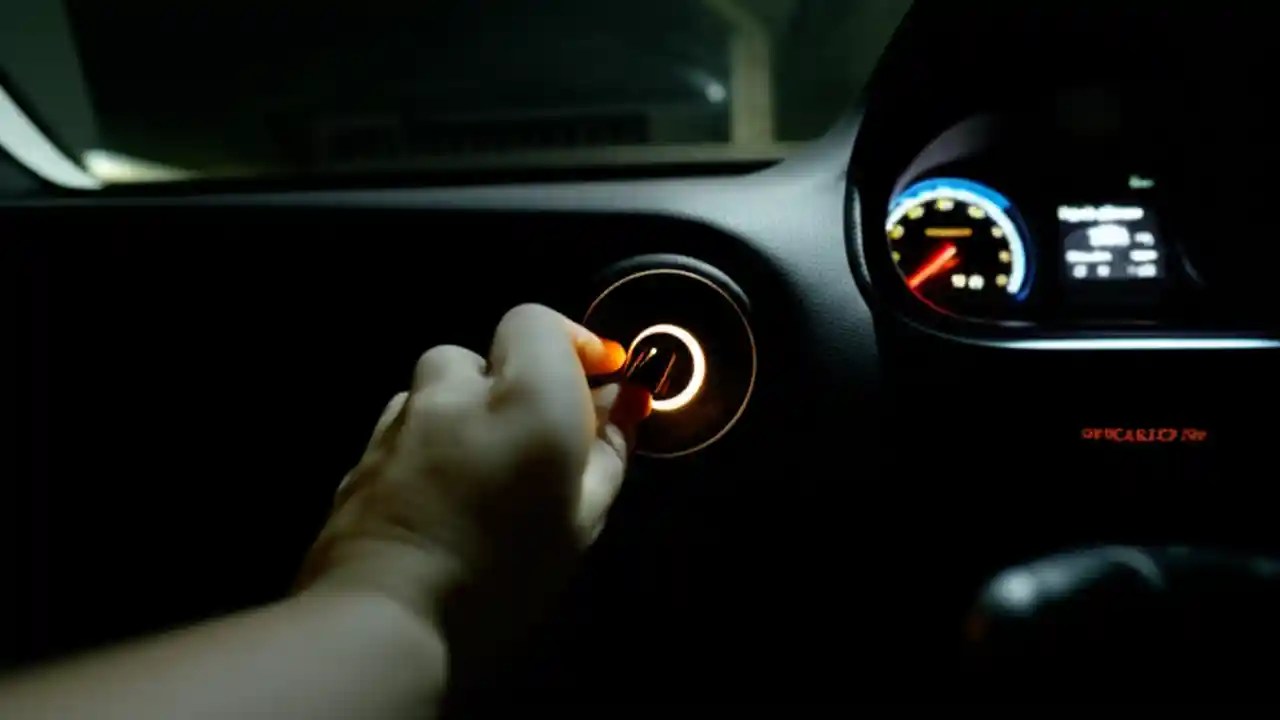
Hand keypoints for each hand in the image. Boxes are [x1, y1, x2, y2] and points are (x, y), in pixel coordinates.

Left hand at [295, 304, 648, 679]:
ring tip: (485, 472)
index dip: (572, 342)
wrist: (386, 618)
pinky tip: (440, 498)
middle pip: (485, 355)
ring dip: (465, 411)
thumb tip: (625, 400)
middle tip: (538, 438)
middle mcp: (457, 391)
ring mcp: (400, 420)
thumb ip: (608, 448)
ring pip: (437, 389)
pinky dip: (429, 443)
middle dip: (514, 381)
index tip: (600, 375)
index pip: (538, 322)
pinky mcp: (362, 454)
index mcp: (525, 396)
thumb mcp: (583, 518)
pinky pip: (404, 427)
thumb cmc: (504, 573)